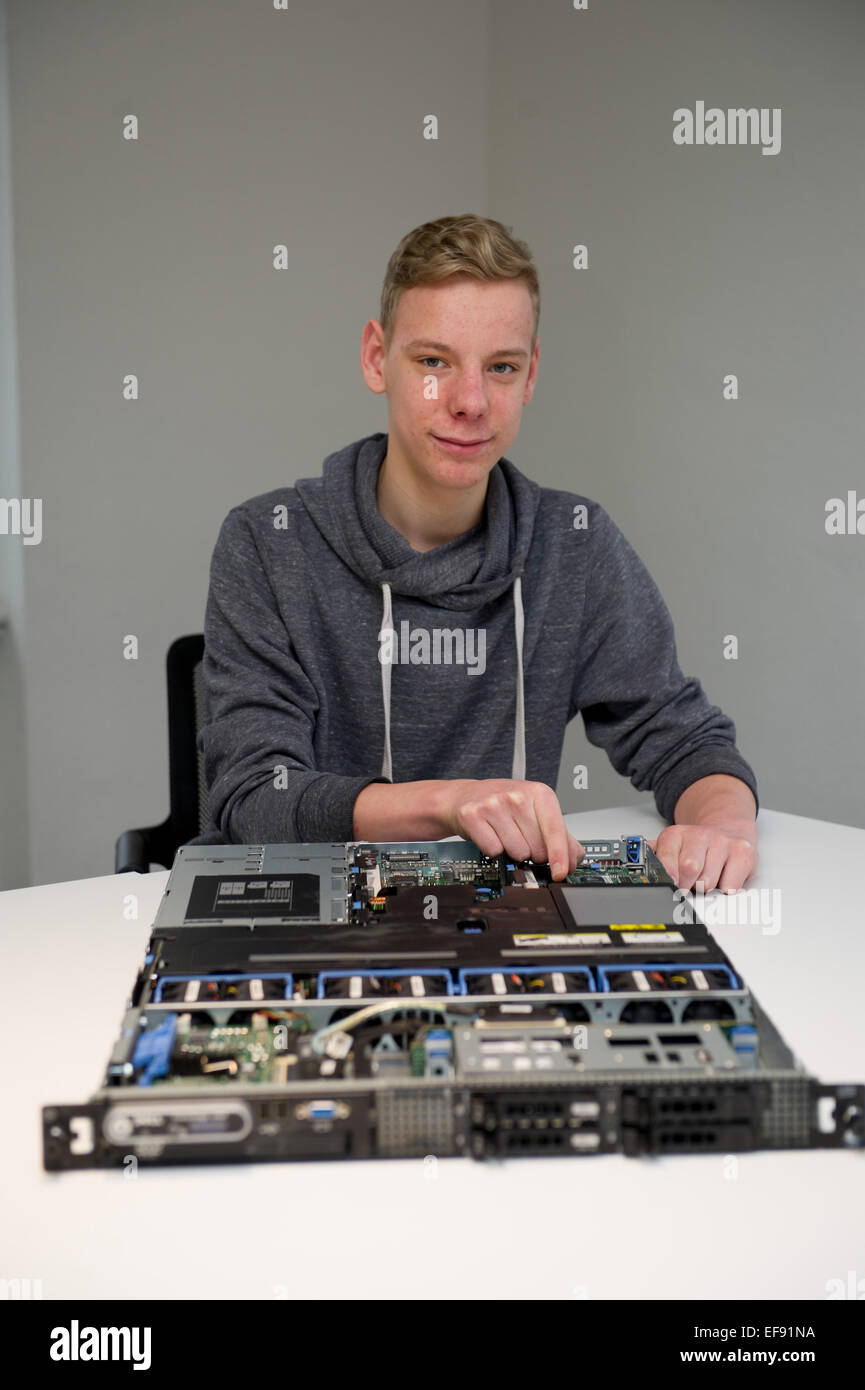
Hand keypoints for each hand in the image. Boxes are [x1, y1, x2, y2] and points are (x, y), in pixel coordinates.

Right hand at [444, 779, 582, 880]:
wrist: (465, 796)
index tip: (562, 872)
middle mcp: (517, 795)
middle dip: (533, 852)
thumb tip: (573, 860)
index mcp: (539, 793)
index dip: (560, 855)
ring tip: (505, 835)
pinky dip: (494, 851)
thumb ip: (560, 836)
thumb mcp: (535, 812)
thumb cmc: (503, 805)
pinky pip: (494, 852)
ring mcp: (493, 804)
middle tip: (522, 838)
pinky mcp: (473, 816)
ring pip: (516, 853)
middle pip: (537, 848)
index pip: (555, 829)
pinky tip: (490, 835)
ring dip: (512, 852)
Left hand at [648, 819, 758, 892]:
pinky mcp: (743, 852)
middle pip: (688, 871)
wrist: (729, 829)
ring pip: (708, 881)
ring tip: (706, 878)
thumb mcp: (672, 847)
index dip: (665, 880)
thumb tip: (632, 868)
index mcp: (675, 835)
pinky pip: (730, 885)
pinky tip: (723, 878)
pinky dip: (725, 889)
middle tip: (688, 888)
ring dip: (706, 888)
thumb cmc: (698, 846)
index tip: (665, 891)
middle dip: (686, 886)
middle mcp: (699, 835)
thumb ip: (653, 857)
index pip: (665, 861)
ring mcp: (722, 842)